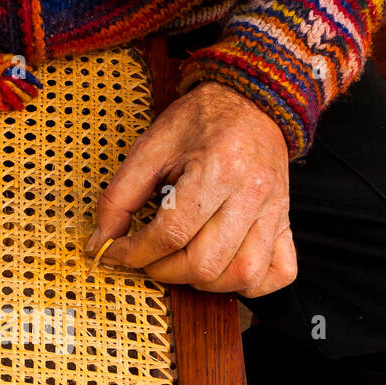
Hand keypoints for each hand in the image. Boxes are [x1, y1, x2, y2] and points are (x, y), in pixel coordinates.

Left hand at [88, 80, 296, 295]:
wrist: (251, 100)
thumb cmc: (200, 121)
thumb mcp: (151, 147)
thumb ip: (120, 197)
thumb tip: (99, 242)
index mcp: (217, 169)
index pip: (171, 234)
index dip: (134, 252)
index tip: (115, 251)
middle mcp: (252, 194)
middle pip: (205, 263)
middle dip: (165, 271)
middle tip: (147, 258)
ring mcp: (275, 212)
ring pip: (243, 275)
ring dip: (204, 282)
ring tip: (182, 264)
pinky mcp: (285, 223)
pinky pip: (279, 273)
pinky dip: (251, 284)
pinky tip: (224, 269)